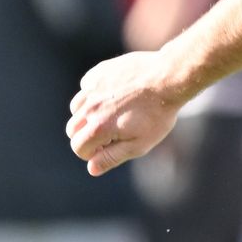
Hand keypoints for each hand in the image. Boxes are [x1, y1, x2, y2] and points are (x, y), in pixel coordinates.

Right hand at [67, 52, 187, 177]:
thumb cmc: (157, 114)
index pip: (78, 147)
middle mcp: (90, 107)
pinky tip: (115, 96)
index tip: (107, 148)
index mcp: (99, 126)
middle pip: (72, 129)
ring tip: (112, 115)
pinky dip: (94, 95)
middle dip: (86, 136)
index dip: (91, 154)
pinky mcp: (97, 73)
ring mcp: (92, 88)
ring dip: (88, 116)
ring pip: (76, 108)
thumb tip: (92, 168)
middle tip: (111, 134)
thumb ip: (112, 157)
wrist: (168, 79)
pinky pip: (86, 88)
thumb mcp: (139, 144)